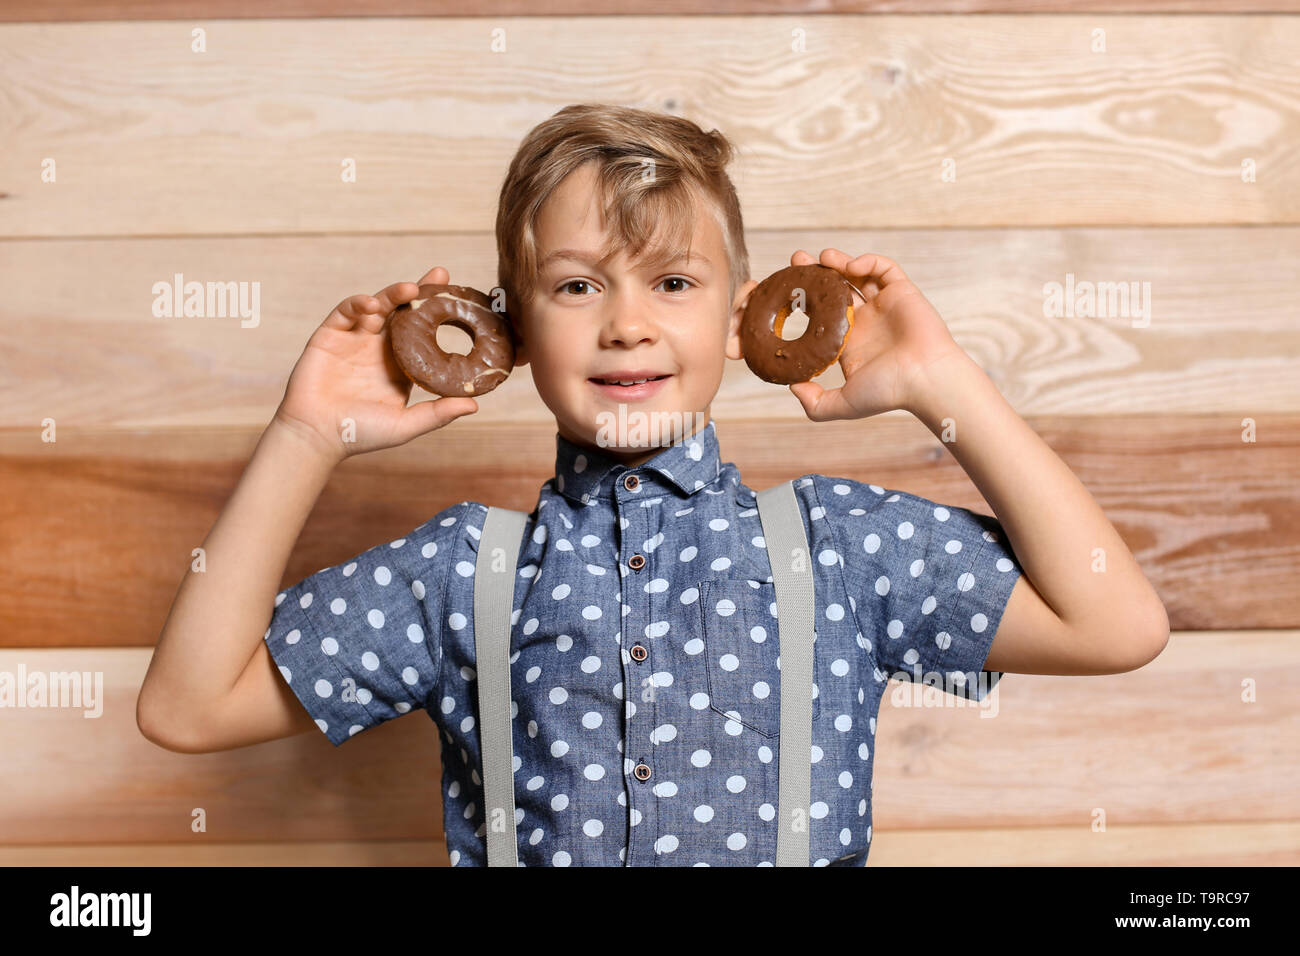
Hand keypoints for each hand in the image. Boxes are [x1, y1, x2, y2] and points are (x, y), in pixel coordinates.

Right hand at [272, 266, 478, 462]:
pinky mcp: (330, 335)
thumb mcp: (405, 425)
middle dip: (420, 291)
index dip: (438, 314)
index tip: (458, 298)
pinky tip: (371, 305)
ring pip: (378, 307)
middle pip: (403, 311)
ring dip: (393, 294)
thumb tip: (474, 404)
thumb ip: (437, 414)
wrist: (317, 436)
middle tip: (440, 275)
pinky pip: (345, 312)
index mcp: (401, 364)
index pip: (423, 332)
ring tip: (410, 289)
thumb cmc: (361, 433)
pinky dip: (358, 304)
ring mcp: (355, 338)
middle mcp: (380, 347)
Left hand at [785, 249, 968, 420]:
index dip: (801, 300)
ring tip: (821, 256)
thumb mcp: (844, 403)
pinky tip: (851, 266)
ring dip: (838, 262)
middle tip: (796, 260)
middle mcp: (864, 320)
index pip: (819, 314)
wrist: (926, 380)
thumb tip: (792, 386)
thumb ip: (815, 403)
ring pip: (857, 275)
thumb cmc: (889, 392)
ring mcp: (883, 305)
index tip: (784, 291)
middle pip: (834, 289)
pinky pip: (884, 268)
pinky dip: (867, 262)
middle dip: (815, 273)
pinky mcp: (902, 292)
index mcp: (848, 341)